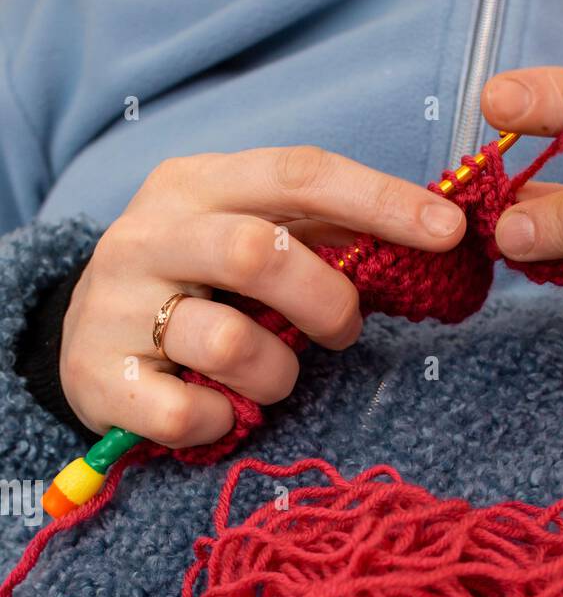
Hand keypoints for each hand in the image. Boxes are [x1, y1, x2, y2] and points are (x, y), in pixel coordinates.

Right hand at [60, 148, 465, 445]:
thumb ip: (319, 237)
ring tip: (267, 377)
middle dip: (326, 302)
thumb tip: (428, 235)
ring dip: (276, 375)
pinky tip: (217, 411)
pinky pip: (190, 414)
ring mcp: (117, 306)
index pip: (298, 174)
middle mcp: (147, 235)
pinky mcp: (99, 378)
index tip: (446, 230)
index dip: (378, 200)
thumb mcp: (243, 243)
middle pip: (260, 253)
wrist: (81, 345)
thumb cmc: (192, 291)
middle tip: (343, 331)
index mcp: (195, 185)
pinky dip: (223, 422)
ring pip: (231, 344)